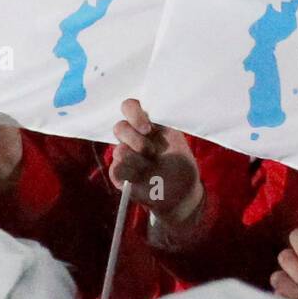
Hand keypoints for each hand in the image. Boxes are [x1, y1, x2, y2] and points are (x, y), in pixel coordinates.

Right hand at [110, 97, 202, 226]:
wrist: (180, 192)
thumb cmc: (180, 163)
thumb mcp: (176, 142)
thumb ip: (161, 127)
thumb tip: (148, 120)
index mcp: (146, 123)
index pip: (129, 106)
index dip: (134, 114)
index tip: (148, 129)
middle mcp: (131, 136)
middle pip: (119, 127)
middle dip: (136, 140)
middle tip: (151, 152)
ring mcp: (123, 154)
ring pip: (119, 150)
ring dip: (139, 161)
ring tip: (151, 167)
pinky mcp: (118, 173)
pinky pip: (117, 169)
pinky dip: (132, 174)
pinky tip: (142, 178)